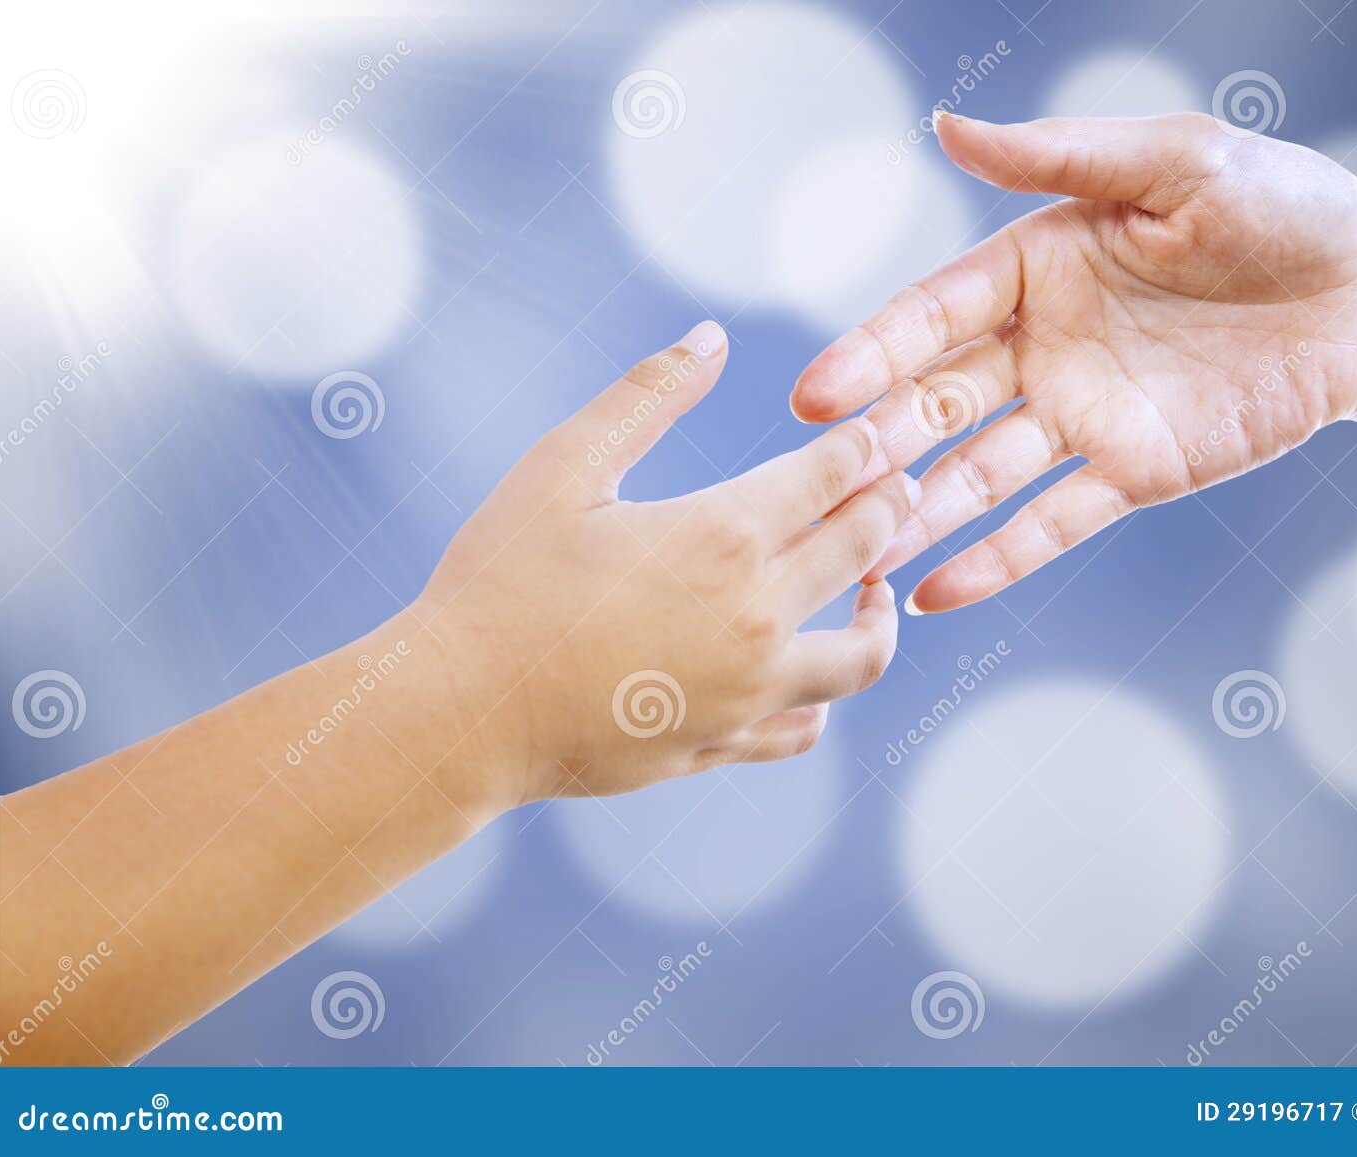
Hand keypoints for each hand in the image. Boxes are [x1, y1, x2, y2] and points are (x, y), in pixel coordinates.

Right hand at [418, 321, 917, 802]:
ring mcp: (747, 692)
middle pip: (864, 550)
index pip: (833, 474)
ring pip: (862, 655)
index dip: (862, 446)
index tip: (873, 434)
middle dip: (889, 508)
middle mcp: (757, 616)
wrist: (458, 711)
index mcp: (724, 535)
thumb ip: (646, 394)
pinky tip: (808, 672)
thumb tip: (714, 334)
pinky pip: (805, 727)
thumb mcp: (564, 466)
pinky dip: (822, 697)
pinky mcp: (722, 744)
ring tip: (874, 590)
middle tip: (897, 489)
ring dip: (881, 615)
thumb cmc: (500, 579)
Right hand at [791, 113, 1356, 611]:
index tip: (814, 397)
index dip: (873, 354)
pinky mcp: (1130, 473)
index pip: (933, 313)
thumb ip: (1060, 157)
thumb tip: (944, 124)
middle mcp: (1041, 346)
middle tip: (817, 485)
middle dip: (878, 443)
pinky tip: (936, 596)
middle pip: (939, 400)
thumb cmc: (1281, 206)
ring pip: (980, 471)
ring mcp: (1080, 416)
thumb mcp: (1175, 162)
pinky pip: (1054, 522)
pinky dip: (998, 559)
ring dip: (919, 513)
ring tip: (858, 554)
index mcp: (1035, 266)